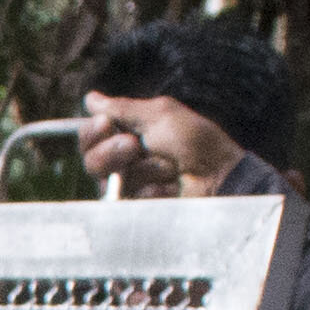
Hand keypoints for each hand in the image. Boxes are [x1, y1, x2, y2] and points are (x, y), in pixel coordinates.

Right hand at [80, 91, 249, 198]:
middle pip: (90, 160)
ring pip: (104, 182)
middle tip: (134, 146)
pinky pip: (126, 201)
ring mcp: (131, 187)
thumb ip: (123, 108)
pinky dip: (149, 190)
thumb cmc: (196, 142)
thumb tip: (90, 99)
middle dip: (109, 151)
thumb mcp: (161, 114)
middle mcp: (124, 161)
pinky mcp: (139, 209)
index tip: (106, 123)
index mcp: (128, 134)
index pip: (91, 135)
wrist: (218, 177)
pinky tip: (169, 187)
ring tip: (164, 168)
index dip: (91, 131)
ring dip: (136, 170)